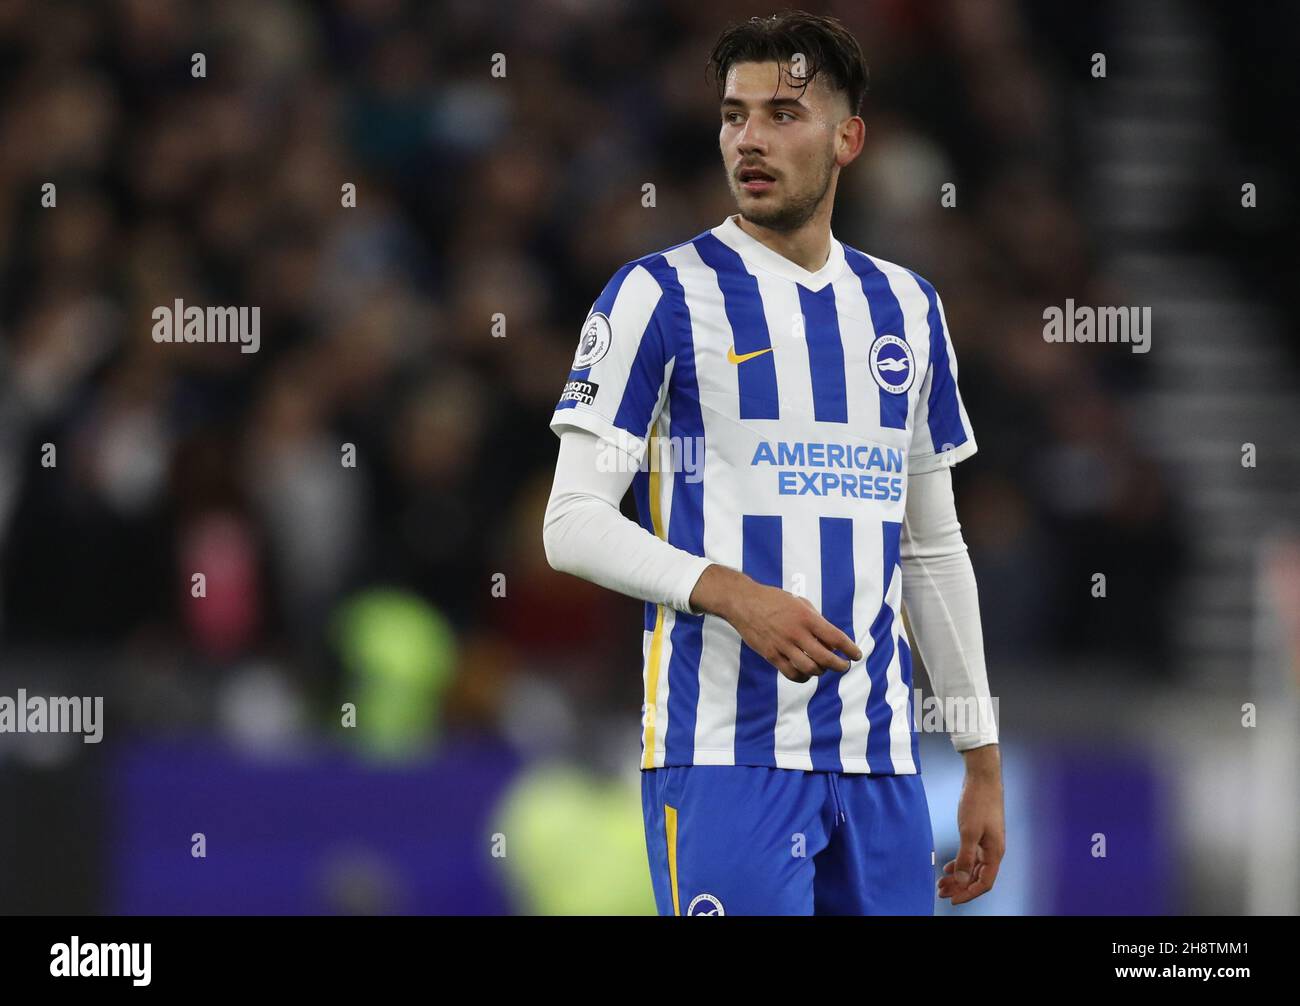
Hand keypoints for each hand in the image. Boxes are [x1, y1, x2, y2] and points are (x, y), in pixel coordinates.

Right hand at [688, 564, 861, 682]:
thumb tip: (830, 639)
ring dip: (822, 671)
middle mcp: (797, 633)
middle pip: (826, 658)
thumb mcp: (799, 603)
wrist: (744, 602)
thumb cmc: (774, 600)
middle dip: (840, 665)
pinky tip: (807, 673)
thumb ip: (816, 620)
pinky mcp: (771, 655)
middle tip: (844, 666)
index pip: (836, 638)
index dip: (850, 649)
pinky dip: (803, 677)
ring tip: (824, 668)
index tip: (856, 655)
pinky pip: (791, 673)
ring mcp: (783, 646)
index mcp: (806, 618)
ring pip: (810, 669)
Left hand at [938, 744, 1004, 904]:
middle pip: (977, 877)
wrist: (982, 779)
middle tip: (941, 892)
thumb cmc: (978, 802)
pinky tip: (948, 867)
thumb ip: (965, 856)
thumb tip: (962, 880)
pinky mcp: (980, 834)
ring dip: (959, 876)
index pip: (984, 883)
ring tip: (942, 883)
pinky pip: (971, 856)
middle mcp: (993, 851)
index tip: (953, 900)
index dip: (969, 894)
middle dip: (960, 887)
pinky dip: (960, 863)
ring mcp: (987, 843)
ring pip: (973, 867)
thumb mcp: (969, 831)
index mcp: (995, 853)